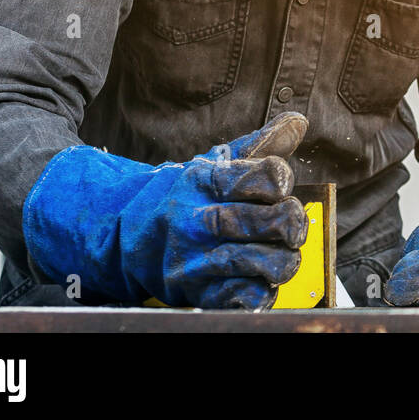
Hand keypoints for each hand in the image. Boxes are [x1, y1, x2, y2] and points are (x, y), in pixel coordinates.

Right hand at [23, 113, 310, 309]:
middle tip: (292, 223)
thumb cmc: (179, 195)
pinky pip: (238, 298)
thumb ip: (259, 145)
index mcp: (205, 182)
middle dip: (291, 222)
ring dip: (283, 260)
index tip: (280, 184)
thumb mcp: (212, 164)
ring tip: (284, 253)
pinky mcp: (195, 291)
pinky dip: (260, 293)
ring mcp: (195, 259)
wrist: (120, 235)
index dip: (280, 178)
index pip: (262, 176)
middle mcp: (198, 220)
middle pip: (266, 221)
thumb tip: (298, 121)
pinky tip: (264, 282)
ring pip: (256, 261)